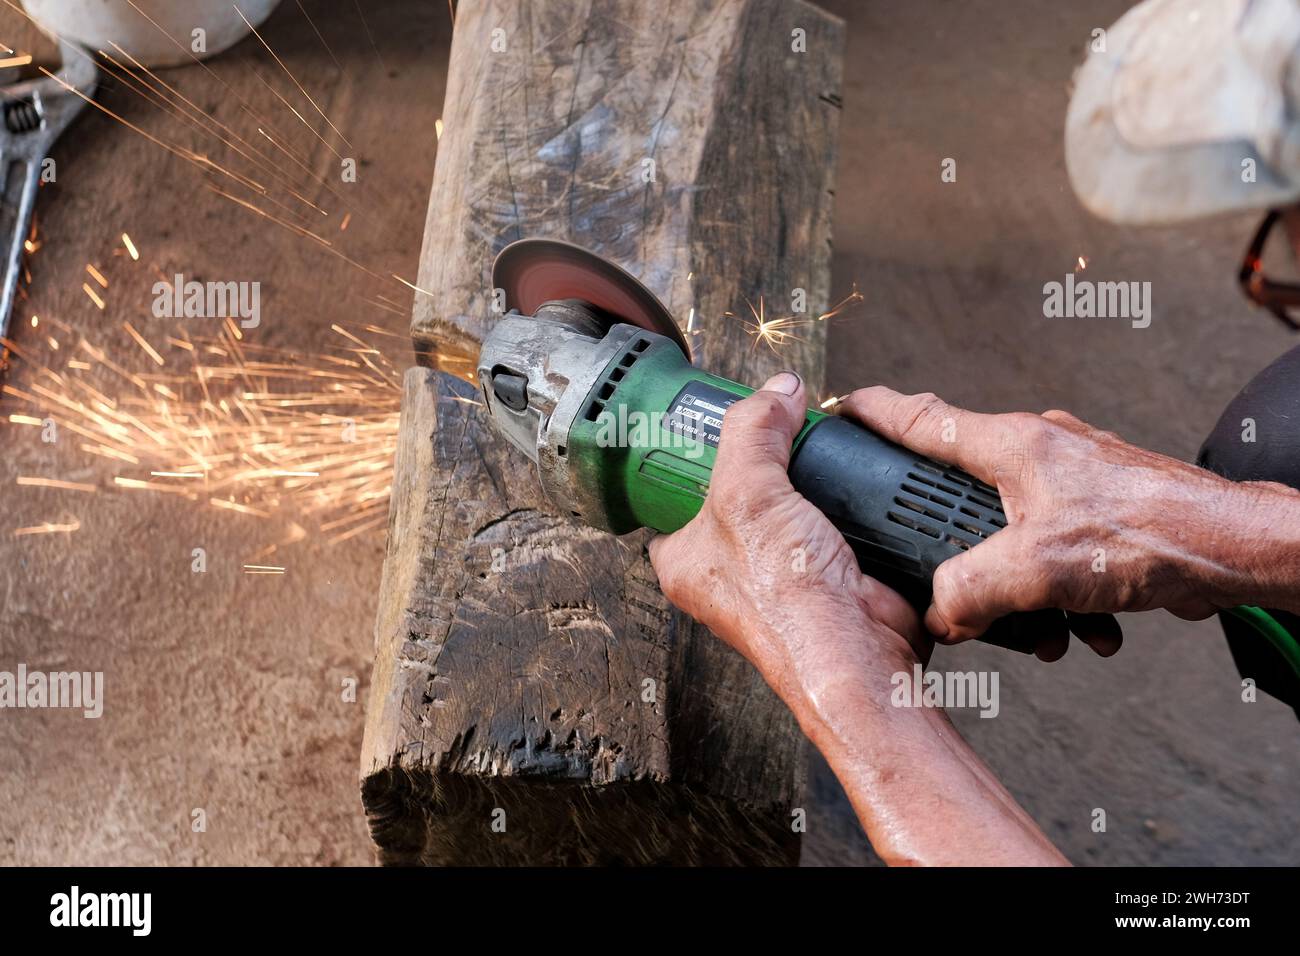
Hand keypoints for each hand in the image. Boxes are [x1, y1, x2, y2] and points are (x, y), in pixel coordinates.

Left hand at [648, 372, 928, 701]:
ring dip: (809, 475)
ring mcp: (781, 568)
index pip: (675, 490)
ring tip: (816, 443)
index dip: (695, 449)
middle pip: (739, 486)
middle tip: (777, 422)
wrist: (860, 653)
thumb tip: (776, 395)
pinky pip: (831, 514)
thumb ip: (753, 433)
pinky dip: (845, 494)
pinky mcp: (829, 568)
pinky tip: (850, 478)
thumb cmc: (788, 605)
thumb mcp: (749, 494)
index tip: (716, 416)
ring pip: (789, 498)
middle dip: (763, 455)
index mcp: (686, 556)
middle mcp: (729, 566)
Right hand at [841, 386, 1261, 645]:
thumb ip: (967, 591)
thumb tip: (940, 613)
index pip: (921, 419)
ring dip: (1012, 584)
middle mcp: (1036, 451)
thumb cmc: (1148, 533)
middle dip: (951, 546)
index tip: (839, 409)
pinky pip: (1048, 547)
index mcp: (1010, 445)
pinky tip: (1076, 624)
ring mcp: (1067, 477)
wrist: (1229, 548)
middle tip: (936, 575)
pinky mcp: (1095, 508)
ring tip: (1034, 622)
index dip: (872, 414)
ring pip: (1007, 529)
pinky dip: (1052, 589)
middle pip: (960, 487)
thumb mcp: (1033, 571)